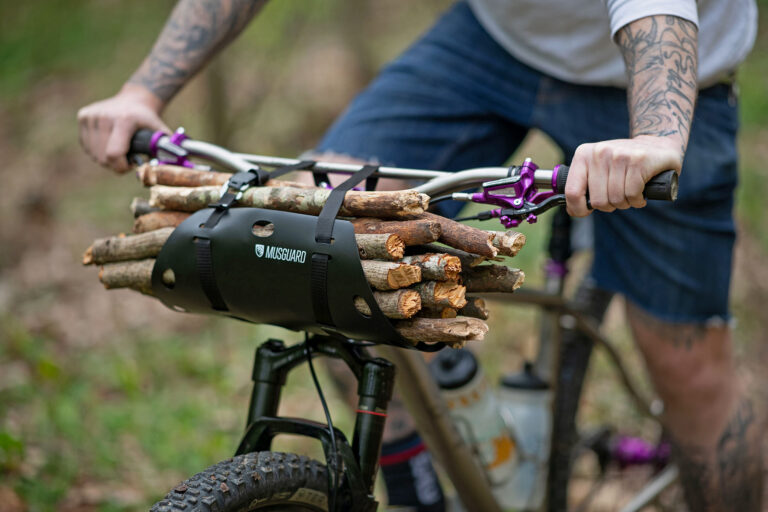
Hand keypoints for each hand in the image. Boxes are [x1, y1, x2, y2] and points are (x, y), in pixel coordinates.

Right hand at [77, 84, 169, 172]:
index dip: (121, 166)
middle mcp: (104, 116)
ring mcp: (91, 115)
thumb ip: (167, 152)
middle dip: (116, 163)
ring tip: (119, 147)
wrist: (135, 99)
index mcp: (124, 120)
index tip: (130, 164)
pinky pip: (86, 146)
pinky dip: (97, 150)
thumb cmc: (149, 121)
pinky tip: (108, 140)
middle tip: (127, 156)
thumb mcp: (161, 133)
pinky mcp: (83, 116)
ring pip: (93, 154)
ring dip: (106, 157)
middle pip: (103, 158)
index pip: (114, 154)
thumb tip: (179, 169)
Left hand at [564, 136, 682, 216]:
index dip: (577, 208)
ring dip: (625, 203)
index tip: (585, 211)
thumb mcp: (598, 168)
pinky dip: (637, 201)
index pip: (572, 191)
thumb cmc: (623, 164)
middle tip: (617, 198)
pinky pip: (632, 194)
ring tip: (630, 194)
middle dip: (608, 206)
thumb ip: (583, 185)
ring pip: (615, 199)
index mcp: (583, 154)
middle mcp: (600, 152)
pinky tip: (641, 194)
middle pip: (597, 200)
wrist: (658, 146)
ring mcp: (619, 155)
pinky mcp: (639, 160)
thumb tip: (571, 209)